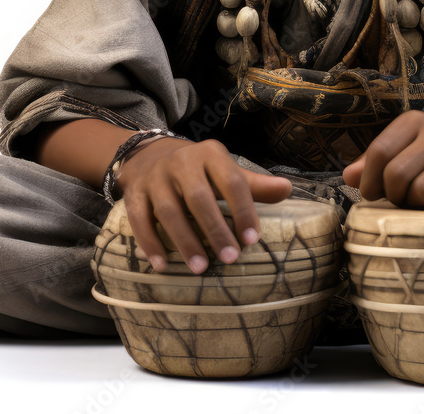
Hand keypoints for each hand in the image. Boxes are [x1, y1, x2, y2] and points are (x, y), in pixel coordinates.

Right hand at [114, 137, 292, 274]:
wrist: (149, 154)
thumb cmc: (199, 170)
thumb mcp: (226, 170)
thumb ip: (254, 184)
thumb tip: (288, 189)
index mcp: (210, 154)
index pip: (231, 181)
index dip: (244, 210)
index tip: (252, 239)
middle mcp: (182, 163)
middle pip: (199, 197)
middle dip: (215, 229)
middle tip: (230, 258)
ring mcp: (156, 178)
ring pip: (169, 210)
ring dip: (184, 240)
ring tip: (200, 268)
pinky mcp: (135, 193)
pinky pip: (139, 219)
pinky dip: (150, 243)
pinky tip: (162, 266)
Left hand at [342, 111, 423, 209]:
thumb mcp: (403, 146)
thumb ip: (373, 161)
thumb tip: (347, 177)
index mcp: (413, 122)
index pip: (379, 152)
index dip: (369, 179)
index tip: (371, 193)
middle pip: (397, 175)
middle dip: (393, 195)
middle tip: (399, 198)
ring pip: (421, 191)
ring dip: (415, 204)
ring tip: (419, 198)